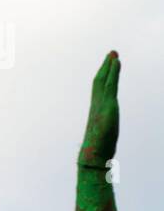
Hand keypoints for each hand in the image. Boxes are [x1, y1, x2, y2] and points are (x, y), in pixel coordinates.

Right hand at [78, 51, 119, 167]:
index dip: (104, 78)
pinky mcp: (107, 105)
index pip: (99, 91)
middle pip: (99, 82)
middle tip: (112, 54)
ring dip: (110, 66)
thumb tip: (103, 149)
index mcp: (96, 112)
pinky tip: (117, 62)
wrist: (93, 156)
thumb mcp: (103, 143)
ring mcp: (101, 105)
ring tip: (114, 54)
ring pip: (104, 80)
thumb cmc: (97, 154)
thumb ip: (103, 139)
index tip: (108, 67)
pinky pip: (111, 84)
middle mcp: (96, 106)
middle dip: (105, 67)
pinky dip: (113, 71)